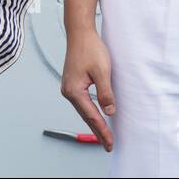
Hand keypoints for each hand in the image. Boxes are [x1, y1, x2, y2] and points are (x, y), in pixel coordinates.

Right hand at [60, 28, 114, 150]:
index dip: (102, 130)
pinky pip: (83, 103)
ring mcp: (69, 88)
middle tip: (108, 146)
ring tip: (104, 135)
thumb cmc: (90, 49)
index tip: (110, 143)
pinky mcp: (73, 83)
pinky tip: (97, 116)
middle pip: (86, 116)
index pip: (91, 116)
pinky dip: (91, 112)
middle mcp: (68, 91)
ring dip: (94, 122)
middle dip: (98, 131)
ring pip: (84, 110)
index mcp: (74, 91)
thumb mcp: (102, 71)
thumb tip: (109, 111)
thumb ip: (105, 93)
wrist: (80, 33)